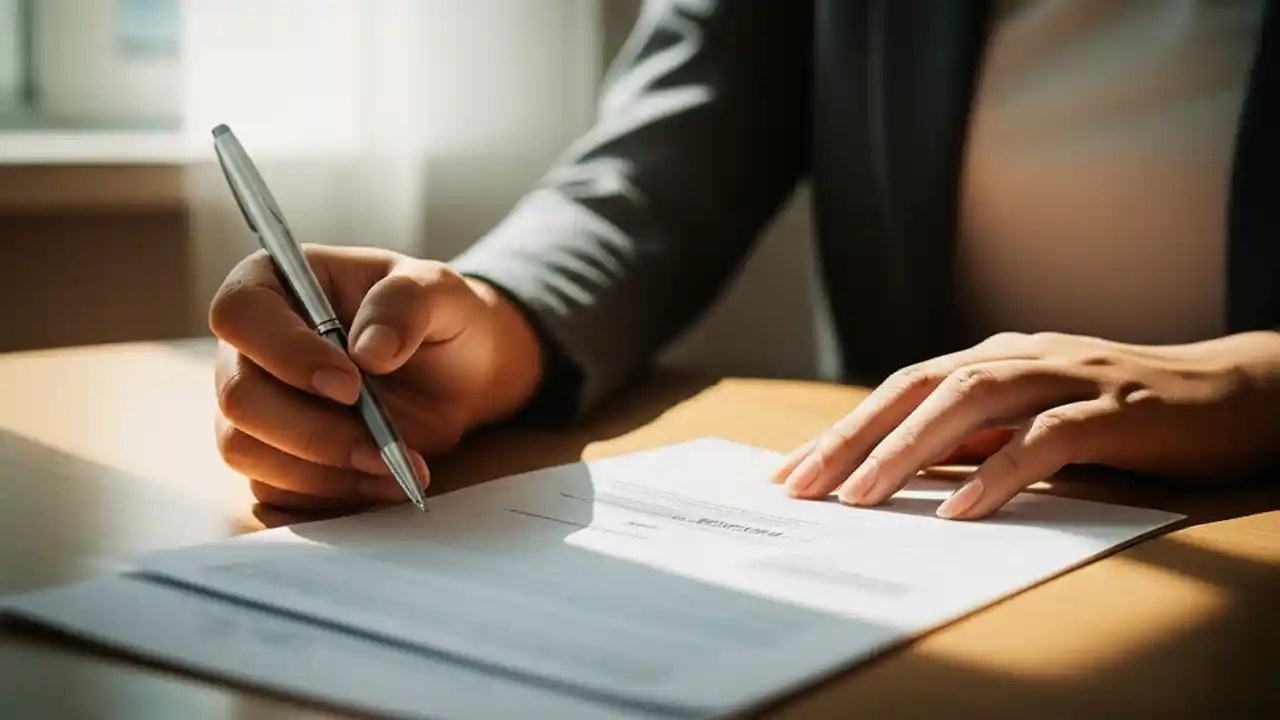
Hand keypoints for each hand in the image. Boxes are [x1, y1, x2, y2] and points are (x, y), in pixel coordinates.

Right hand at [210, 245, 543, 510]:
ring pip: (247, 451)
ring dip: (324, 471)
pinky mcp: (273, 458)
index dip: (285, 352)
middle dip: (312, 430)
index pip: (240, 312)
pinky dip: (332, 495)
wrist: (460, 374)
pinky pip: (275, 490)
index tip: (350, 383)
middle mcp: (250, 347)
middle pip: (238, 396)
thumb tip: (369, 351)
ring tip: (396, 467)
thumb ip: (405, 305)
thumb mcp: (439, 291)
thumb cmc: (438, 318)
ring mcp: (256, 406)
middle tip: (380, 443)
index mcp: (274, 283)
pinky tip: (385, 483)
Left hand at [772, 331, 1279, 519]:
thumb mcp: (1034, 422)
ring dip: (907, 450)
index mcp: (996, 358)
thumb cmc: (1121, 415)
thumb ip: (976, 440)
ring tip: (860, 497)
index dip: (843, 428)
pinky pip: (1048, 438)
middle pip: (919, 387)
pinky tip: (961, 510)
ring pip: (972, 401)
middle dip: (854, 437)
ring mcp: (1070, 376)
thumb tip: (899, 475)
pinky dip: (1000, 472)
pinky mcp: (1118, 410)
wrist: (1233, 394)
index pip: (901, 388)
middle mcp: (1022, 356)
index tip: (789, 470)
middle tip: (802, 485)